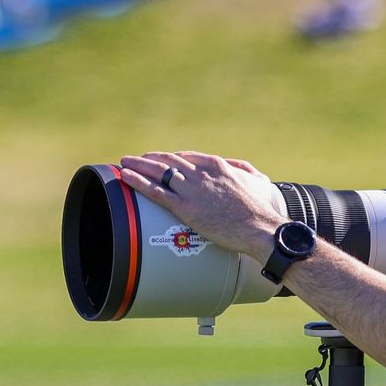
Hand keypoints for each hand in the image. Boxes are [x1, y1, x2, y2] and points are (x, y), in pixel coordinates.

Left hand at [118, 151, 287, 262]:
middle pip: (168, 160)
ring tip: (125, 163)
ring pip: (158, 171)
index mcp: (216, 166)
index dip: (171, 157)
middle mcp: (200, 173)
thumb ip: (244, 174)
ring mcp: (191, 189)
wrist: (260, 228)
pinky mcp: (185, 207)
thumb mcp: (254, 183)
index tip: (161, 158)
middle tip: (137, 159)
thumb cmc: (260, 212)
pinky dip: (139, 182)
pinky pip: (156, 191)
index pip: (187, 157)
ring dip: (138, 165)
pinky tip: (126, 176)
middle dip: (150, 159)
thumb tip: (248, 173)